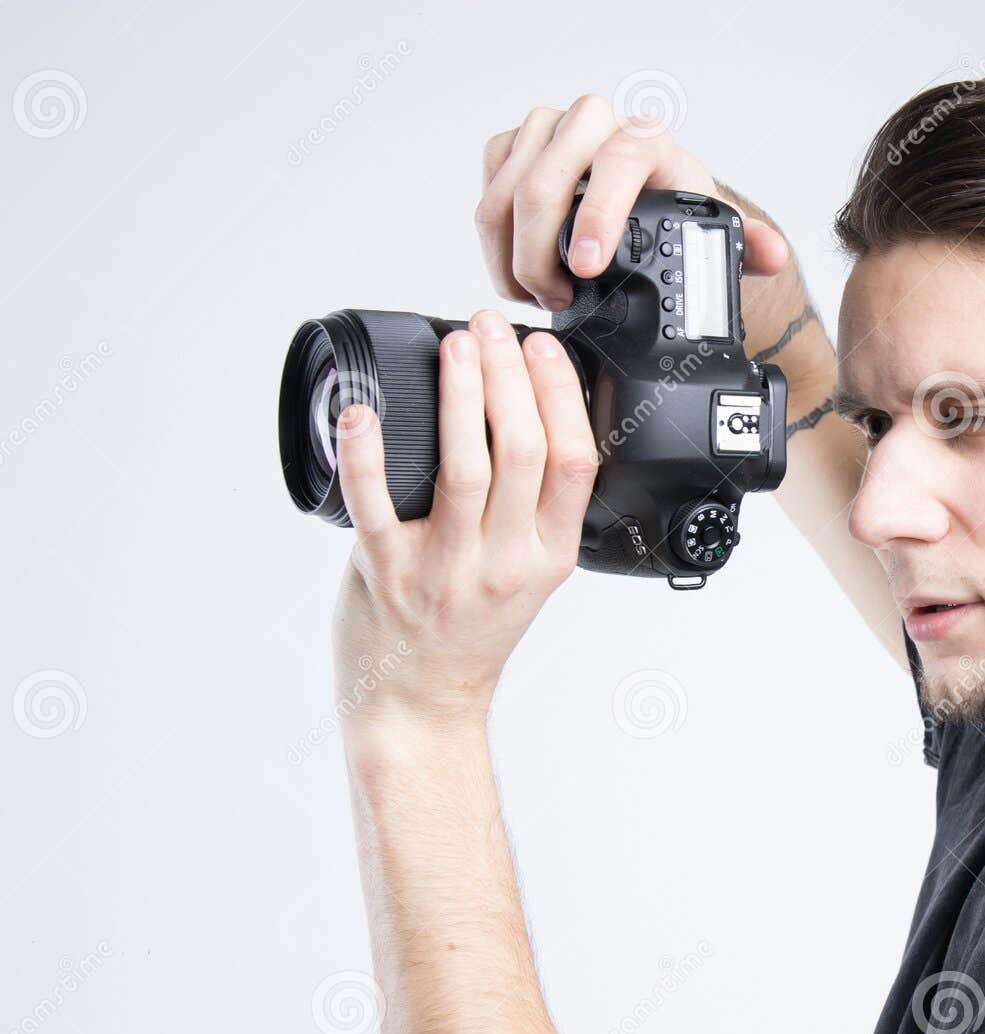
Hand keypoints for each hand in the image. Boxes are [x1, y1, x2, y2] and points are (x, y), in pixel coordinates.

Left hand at [331, 310, 598, 746]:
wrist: (421, 704)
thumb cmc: (469, 632)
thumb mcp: (528, 572)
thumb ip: (535, 509)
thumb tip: (528, 412)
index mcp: (548, 554)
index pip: (573, 460)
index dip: (559, 393)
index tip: (540, 346)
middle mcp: (504, 561)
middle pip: (522, 451)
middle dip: (508, 375)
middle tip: (488, 328)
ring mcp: (446, 569)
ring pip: (463, 467)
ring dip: (460, 396)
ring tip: (454, 347)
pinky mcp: (386, 574)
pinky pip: (376, 504)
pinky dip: (367, 452)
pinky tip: (362, 410)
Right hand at [474, 95, 789, 310]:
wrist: (640, 185)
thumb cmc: (670, 201)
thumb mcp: (708, 223)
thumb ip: (744, 241)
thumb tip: (770, 254)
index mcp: (645, 138)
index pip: (616, 162)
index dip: (597, 216)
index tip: (588, 269)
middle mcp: (592, 123)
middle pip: (544, 183)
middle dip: (540, 255)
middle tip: (556, 301)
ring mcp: (547, 131)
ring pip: (504, 190)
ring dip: (511, 254)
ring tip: (538, 294)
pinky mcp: (513, 146)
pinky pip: (486, 189)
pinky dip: (494, 241)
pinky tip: (516, 271)